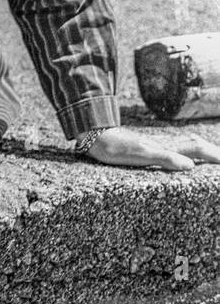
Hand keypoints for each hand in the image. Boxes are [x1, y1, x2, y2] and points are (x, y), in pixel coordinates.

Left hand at [85, 126, 219, 170]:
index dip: (214, 155)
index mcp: (167, 146)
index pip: (198, 148)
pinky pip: (176, 149)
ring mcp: (157, 144)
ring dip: (203, 150)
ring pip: (188, 145)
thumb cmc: (115, 147)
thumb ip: (164, 158)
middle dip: (213, 152)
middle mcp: (165, 144)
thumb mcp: (140, 154)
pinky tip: (186, 157)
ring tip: (213, 157)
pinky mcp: (149, 147)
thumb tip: (190, 166)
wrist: (95, 136)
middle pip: (196, 144)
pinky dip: (189, 152)